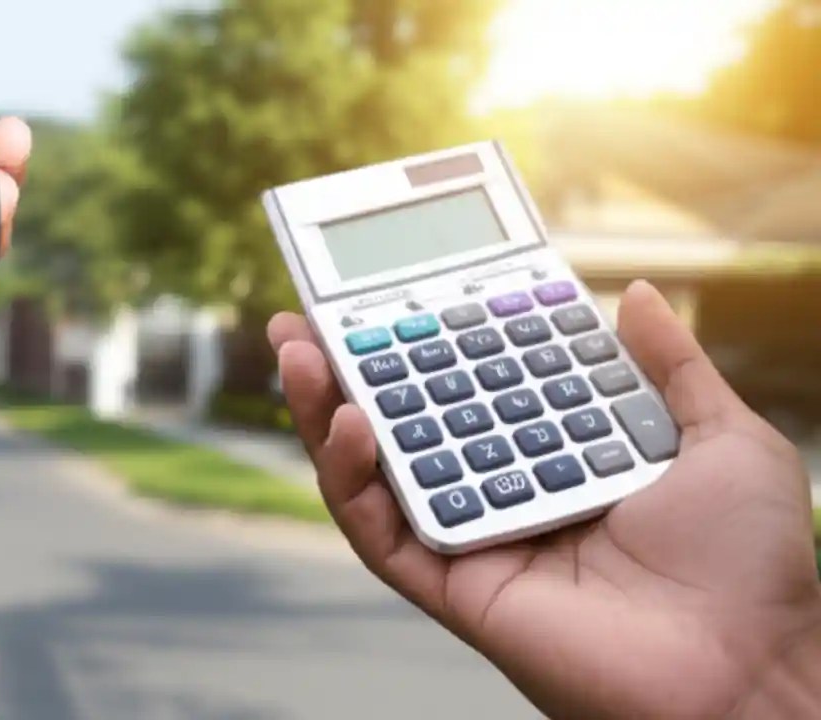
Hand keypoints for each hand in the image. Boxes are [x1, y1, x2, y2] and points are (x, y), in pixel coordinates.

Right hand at [270, 280, 820, 718]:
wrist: (749, 664)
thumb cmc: (750, 566)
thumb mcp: (720, 435)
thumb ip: (669, 364)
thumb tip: (634, 294)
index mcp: (558, 454)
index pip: (474, 385)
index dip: (428, 342)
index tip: (392, 297)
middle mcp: (507, 490)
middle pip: (407, 423)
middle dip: (349, 370)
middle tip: (305, 322)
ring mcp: (475, 536)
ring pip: (376, 473)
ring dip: (324, 412)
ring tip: (300, 354)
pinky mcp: (452, 583)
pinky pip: (382, 531)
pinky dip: (351, 480)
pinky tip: (347, 423)